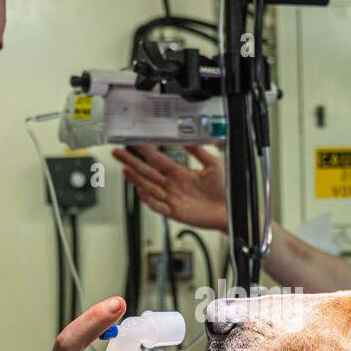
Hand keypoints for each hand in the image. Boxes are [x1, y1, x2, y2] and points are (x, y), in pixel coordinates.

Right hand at [111, 144, 227, 231]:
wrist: (232, 209)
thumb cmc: (226, 190)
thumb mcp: (213, 164)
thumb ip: (199, 151)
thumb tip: (187, 138)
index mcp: (181, 173)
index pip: (158, 159)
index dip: (146, 150)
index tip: (135, 141)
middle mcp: (173, 185)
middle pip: (147, 172)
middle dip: (132, 162)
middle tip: (118, 153)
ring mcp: (173, 199)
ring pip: (149, 188)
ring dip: (136, 179)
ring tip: (125, 170)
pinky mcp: (175, 212)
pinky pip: (158, 206)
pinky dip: (149, 199)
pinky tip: (141, 191)